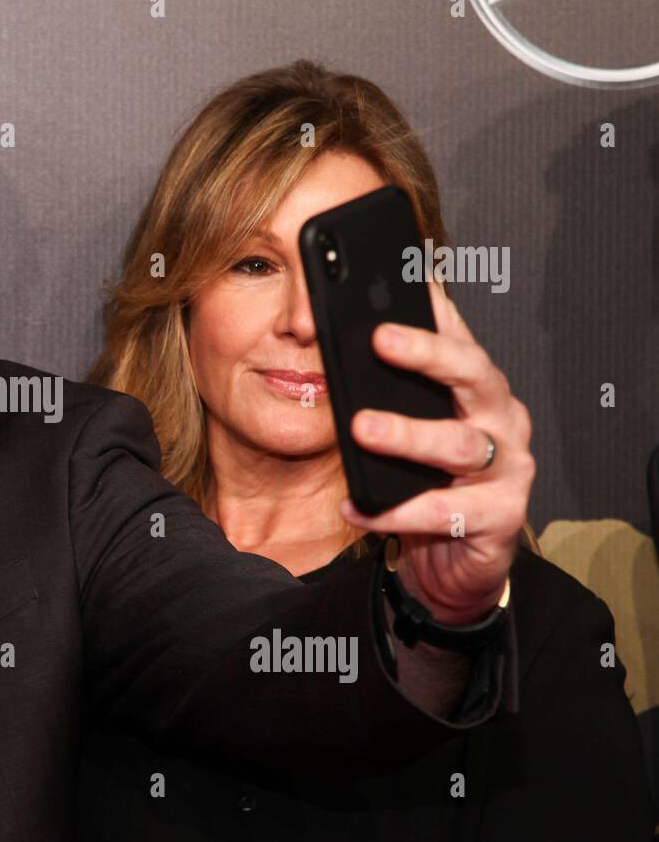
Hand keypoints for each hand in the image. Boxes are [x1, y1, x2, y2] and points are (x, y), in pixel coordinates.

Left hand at [337, 282, 534, 623]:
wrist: (456, 563)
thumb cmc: (427, 485)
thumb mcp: (406, 433)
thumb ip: (385, 395)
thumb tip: (332, 353)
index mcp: (478, 392)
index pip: (459, 339)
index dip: (437, 310)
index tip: (407, 278)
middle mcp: (502, 420)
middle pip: (474, 374)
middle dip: (429, 353)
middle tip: (381, 339)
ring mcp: (509, 468)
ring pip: (459, 444)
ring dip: (408, 434)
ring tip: (360, 428)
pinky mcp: (501, 516)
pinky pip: (444, 511)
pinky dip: (396, 510)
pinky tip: (356, 507)